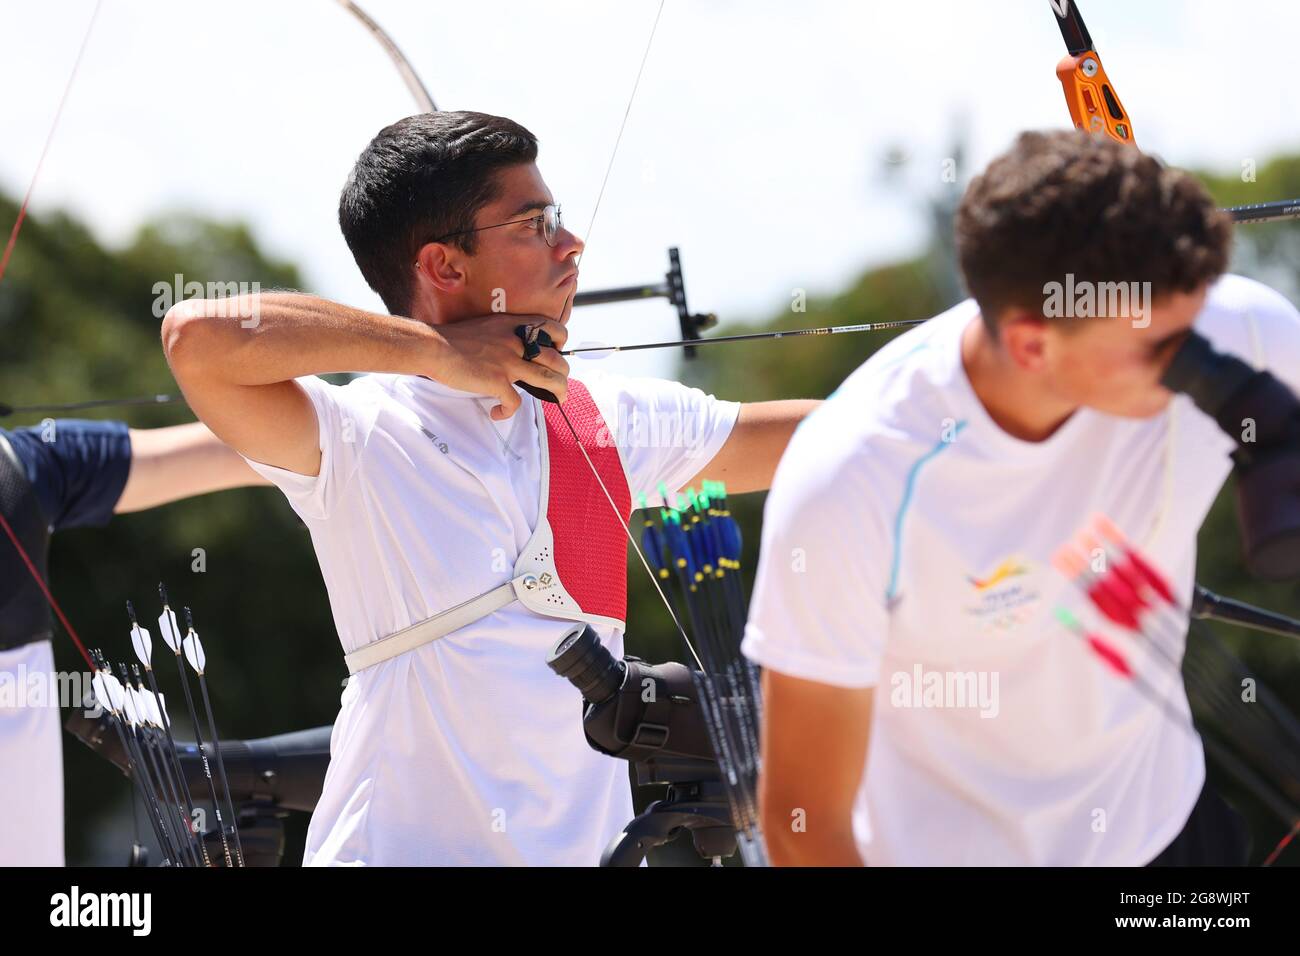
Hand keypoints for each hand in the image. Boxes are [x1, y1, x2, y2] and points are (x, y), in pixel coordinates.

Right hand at [432, 314, 568, 418]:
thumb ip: (506, 334)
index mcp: (515, 326)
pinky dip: (507, 412)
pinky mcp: (497, 381)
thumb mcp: (488, 326)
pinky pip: (515, 403)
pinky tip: (498, 412)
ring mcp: (508, 362)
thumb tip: (517, 350)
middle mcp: (517, 342)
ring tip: (557, 400)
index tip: (559, 352)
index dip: (562, 342)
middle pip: (556, 360)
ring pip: (547, 380)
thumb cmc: (455, 338)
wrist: (434, 346)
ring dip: (558, 392)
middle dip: (564, 375)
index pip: (553, 329)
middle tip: (561, 386)